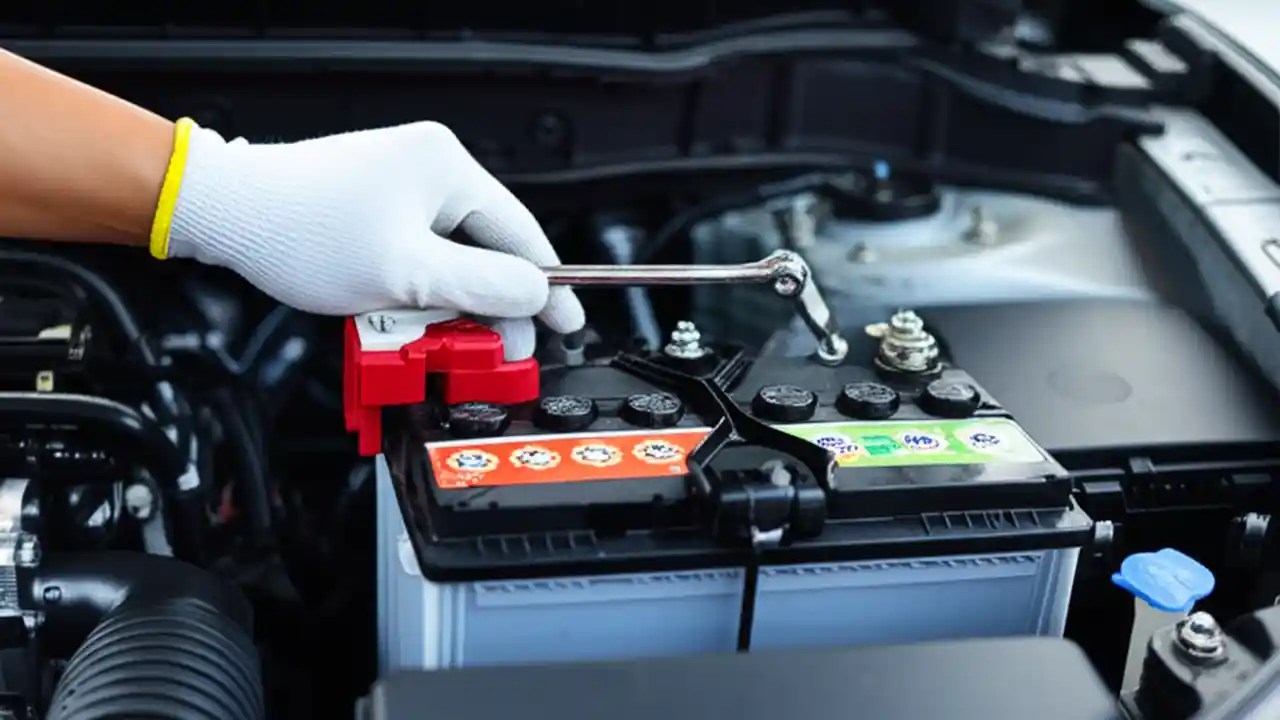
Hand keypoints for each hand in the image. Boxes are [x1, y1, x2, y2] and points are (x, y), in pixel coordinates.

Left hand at [165, 121, 583, 359]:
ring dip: (445, 305)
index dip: (549, 287)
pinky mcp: (374, 207)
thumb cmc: (301, 232)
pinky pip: (416, 256)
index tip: (568, 322)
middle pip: (486, 250)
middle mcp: (428, 167)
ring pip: (449, 260)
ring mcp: (399, 186)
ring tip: (431, 338)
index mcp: (447, 167)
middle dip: (488, 307)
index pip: (522, 234)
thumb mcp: (407, 275)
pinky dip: (415, 292)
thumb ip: (481, 288)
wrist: (225, 215)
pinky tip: (401, 318)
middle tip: (499, 351)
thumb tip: (536, 294)